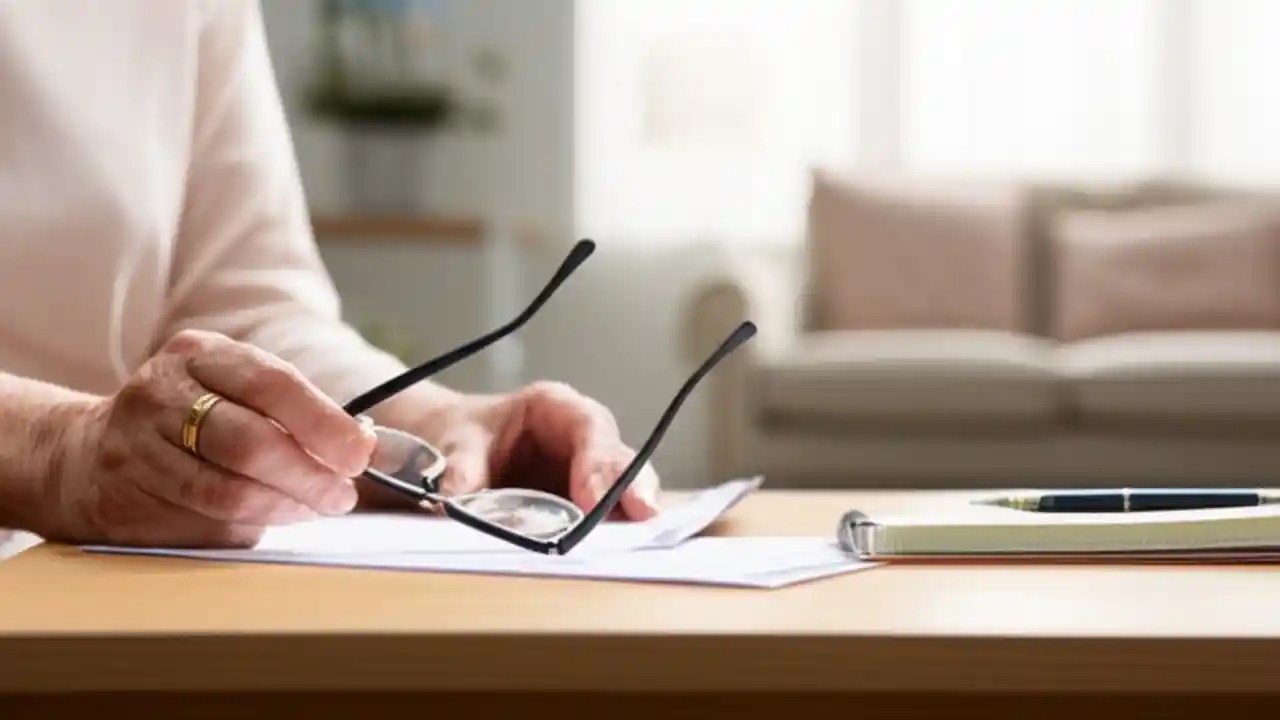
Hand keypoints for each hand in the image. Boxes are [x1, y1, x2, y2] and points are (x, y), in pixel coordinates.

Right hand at [39, 330, 376, 546]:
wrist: (86, 453)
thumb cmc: (190, 420)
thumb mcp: (232, 391)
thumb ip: (293, 412)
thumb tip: (363, 448)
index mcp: (199, 353)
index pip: (271, 383)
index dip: (323, 423)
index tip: (360, 453)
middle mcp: (161, 391)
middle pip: (248, 440)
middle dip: (308, 474)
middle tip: (342, 495)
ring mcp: (136, 445)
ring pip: (225, 489)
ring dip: (284, 506)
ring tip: (314, 509)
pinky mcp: (126, 496)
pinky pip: (203, 520)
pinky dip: (249, 524)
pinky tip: (271, 519)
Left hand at [357, 381, 660, 520]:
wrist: (452, 453)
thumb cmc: (463, 436)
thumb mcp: (456, 442)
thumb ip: (460, 465)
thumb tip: (453, 497)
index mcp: (555, 408)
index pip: (589, 426)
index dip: (599, 461)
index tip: (595, 497)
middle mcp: (582, 440)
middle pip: (619, 459)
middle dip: (632, 487)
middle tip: (643, 514)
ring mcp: (588, 475)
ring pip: (622, 491)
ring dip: (628, 517)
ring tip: (635, 543)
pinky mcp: (584, 507)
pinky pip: (606, 520)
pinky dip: (610, 537)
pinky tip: (614, 555)